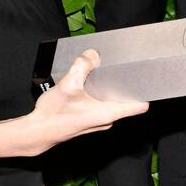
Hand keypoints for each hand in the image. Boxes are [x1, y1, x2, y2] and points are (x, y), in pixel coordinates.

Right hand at [28, 49, 147, 153]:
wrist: (38, 131)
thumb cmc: (54, 114)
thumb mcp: (68, 84)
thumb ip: (82, 66)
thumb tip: (92, 54)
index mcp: (108, 112)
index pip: (139, 105)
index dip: (145, 90)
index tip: (147, 77)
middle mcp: (107, 119)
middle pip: (126, 100)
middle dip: (123, 83)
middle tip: (120, 66)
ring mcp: (99, 121)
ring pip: (112, 101)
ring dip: (109, 87)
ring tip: (102, 72)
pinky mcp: (90, 119)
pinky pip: (102, 104)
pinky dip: (99, 93)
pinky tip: (89, 84)